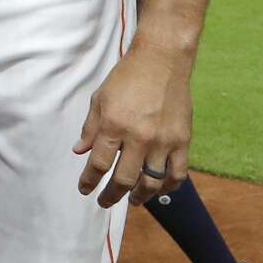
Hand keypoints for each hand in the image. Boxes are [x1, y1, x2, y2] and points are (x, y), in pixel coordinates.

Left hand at [74, 35, 192, 207]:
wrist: (161, 61)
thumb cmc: (127, 77)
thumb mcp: (100, 99)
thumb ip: (90, 128)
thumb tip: (79, 151)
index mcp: (114, 126)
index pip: (98, 164)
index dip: (89, 181)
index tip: (85, 189)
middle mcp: (139, 137)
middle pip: (124, 179)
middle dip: (112, 195)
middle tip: (105, 201)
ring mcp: (163, 141)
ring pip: (151, 182)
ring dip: (140, 196)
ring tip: (132, 200)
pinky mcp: (183, 141)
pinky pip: (177, 174)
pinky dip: (168, 187)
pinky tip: (159, 189)